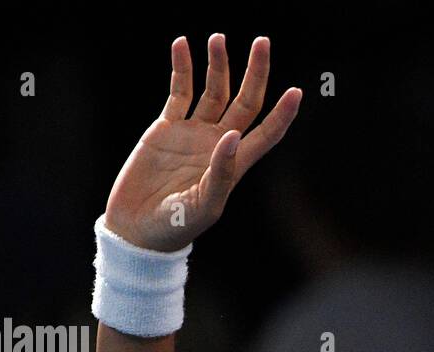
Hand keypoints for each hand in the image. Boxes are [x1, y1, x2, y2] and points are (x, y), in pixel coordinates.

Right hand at [103, 34, 301, 250]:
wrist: (136, 228)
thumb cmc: (173, 227)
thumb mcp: (202, 206)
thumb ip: (219, 173)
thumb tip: (231, 137)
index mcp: (233, 165)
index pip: (266, 134)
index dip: (283, 114)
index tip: (297, 91)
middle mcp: (218, 143)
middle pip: (245, 102)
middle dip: (255, 73)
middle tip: (262, 42)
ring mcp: (193, 133)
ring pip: (213, 91)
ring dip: (217, 65)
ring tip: (218, 39)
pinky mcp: (167, 128)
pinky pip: (179, 92)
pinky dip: (181, 69)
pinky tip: (182, 46)